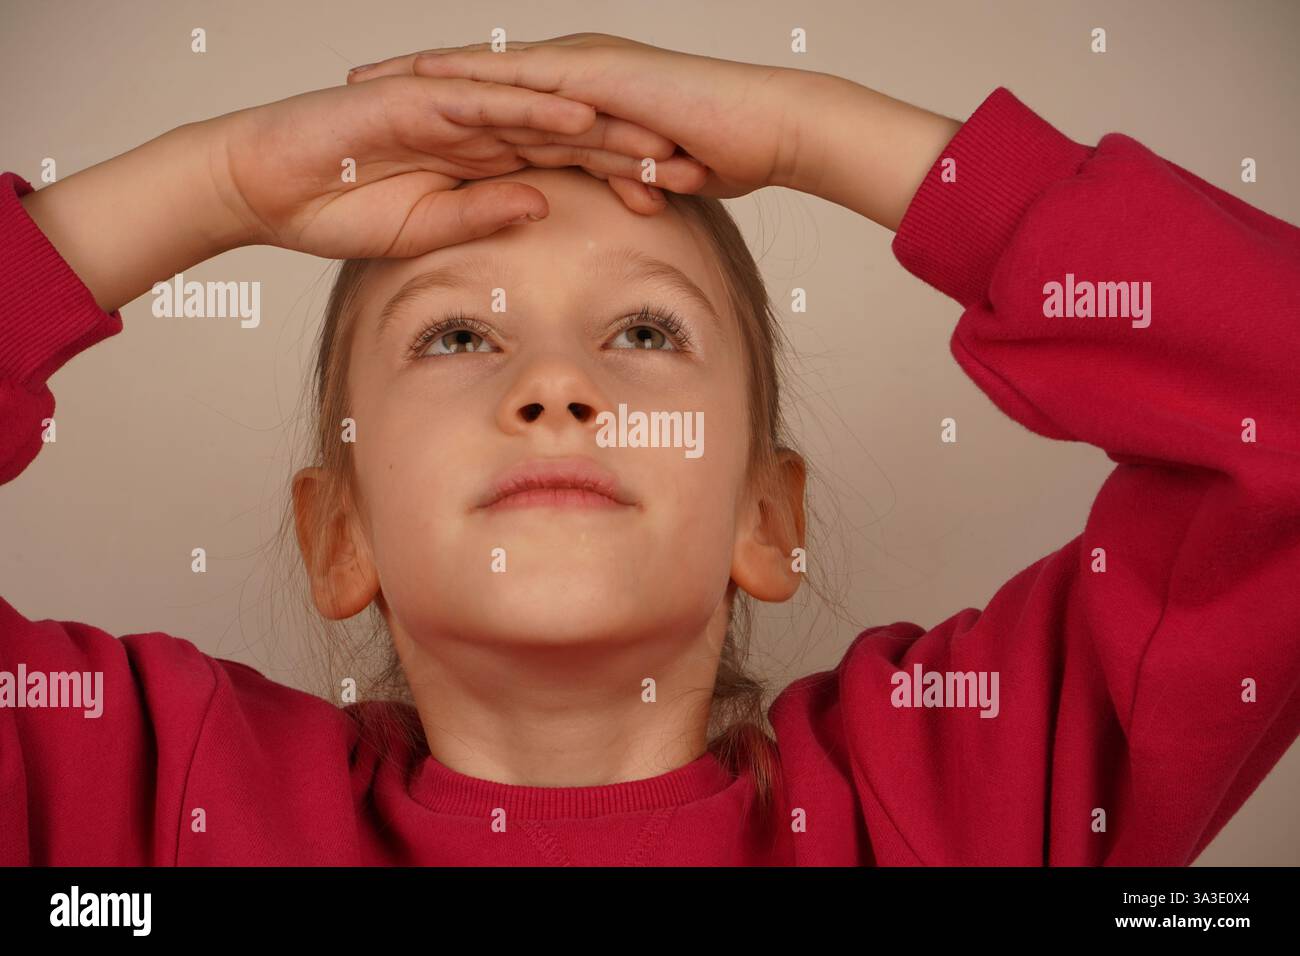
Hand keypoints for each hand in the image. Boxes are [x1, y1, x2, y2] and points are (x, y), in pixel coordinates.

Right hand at [208, 73, 708, 257]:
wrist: (260, 185)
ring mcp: (448, 106)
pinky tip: (578, 114)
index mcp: (481, 156)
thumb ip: (485, 212)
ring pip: (539, 112)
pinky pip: (484, 102)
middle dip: (628, 147)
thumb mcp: (429, 229)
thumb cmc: (335, 211)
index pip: (564, 162)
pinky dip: (531, 108)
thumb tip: (543, 207)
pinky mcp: (418, 98)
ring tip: (655, 137)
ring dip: (599, 124)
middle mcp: (474, 125)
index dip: (616, 176)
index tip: (674, 196)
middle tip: (690, 161)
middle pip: (567, 132)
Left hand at [346, 33, 822, 203]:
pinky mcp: (592, 74)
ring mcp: (580, 67)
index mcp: (580, 97)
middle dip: (413, 82)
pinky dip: (468, 77)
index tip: (393, 120)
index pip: (499, 102)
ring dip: (423, 74)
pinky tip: (423, 79)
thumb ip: (624, 178)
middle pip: (476, 77)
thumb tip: (616, 202)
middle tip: (353, 87)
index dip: (445, 108)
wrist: (770, 127)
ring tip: (367, 81)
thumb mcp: (655, 171)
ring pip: (483, 69)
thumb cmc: (723, 153)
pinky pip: (517, 76)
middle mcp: (571, 74)